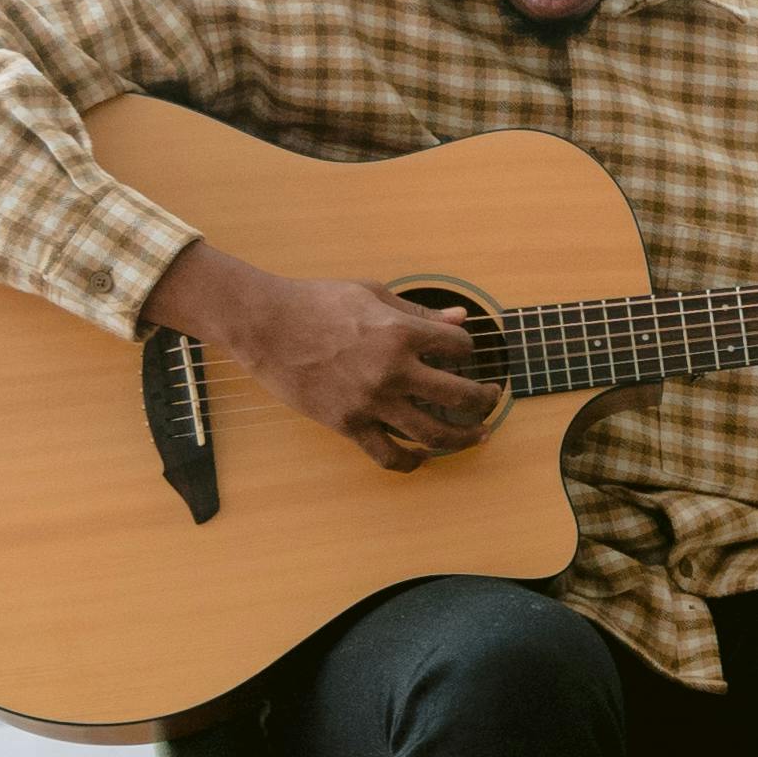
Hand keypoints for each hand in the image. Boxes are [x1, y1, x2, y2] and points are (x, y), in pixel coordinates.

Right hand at [147, 245, 496, 474]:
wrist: (265, 325)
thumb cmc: (316, 302)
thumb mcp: (373, 294)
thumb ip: (419, 312)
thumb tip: (460, 318)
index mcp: (401, 333)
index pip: (460, 348)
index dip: (468, 350)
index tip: (463, 353)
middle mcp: (392, 371)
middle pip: (459, 396)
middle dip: (484, 400)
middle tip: (492, 400)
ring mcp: (370, 402)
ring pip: (432, 433)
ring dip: (462, 438)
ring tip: (478, 434)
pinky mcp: (348, 424)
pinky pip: (389, 455)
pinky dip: (412, 461)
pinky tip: (423, 457)